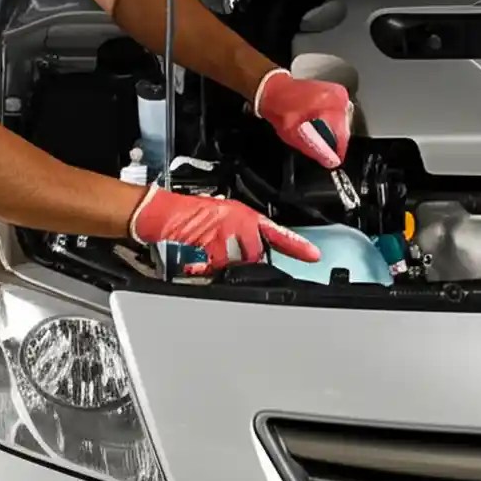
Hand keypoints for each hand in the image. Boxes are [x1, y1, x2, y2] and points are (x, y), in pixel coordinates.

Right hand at [130, 187, 319, 274]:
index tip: (314, 256)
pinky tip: (200, 264)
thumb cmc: (190, 218)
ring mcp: (229, 227)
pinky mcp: (214, 235)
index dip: (296, 245)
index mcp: (247, 216)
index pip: (278, 233)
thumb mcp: (223, 225)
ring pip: (240, 259)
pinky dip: (209, 268)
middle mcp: (242, 219)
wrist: (166, 212)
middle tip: (225, 261)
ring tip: (209, 261)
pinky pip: (221, 262)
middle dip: (244, 263)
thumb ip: (242, 241)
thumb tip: (252, 259)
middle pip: (257, 253)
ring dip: (225, 266)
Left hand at [255, 69, 352, 168]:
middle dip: (335, 140)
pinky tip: (320, 125)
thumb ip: (316, 150)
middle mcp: (338, 96)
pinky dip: (332, 121)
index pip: (343, 134)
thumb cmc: (280, 106)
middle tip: (323, 148)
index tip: (336, 159)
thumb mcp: (295, 134)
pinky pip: (340, 113)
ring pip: (343, 121)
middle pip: (344, 128)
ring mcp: (338, 93)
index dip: (339, 151)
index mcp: (331, 104)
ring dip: (334, 131)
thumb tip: (332, 161)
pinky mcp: (336, 92)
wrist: (274, 89)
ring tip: (318, 135)